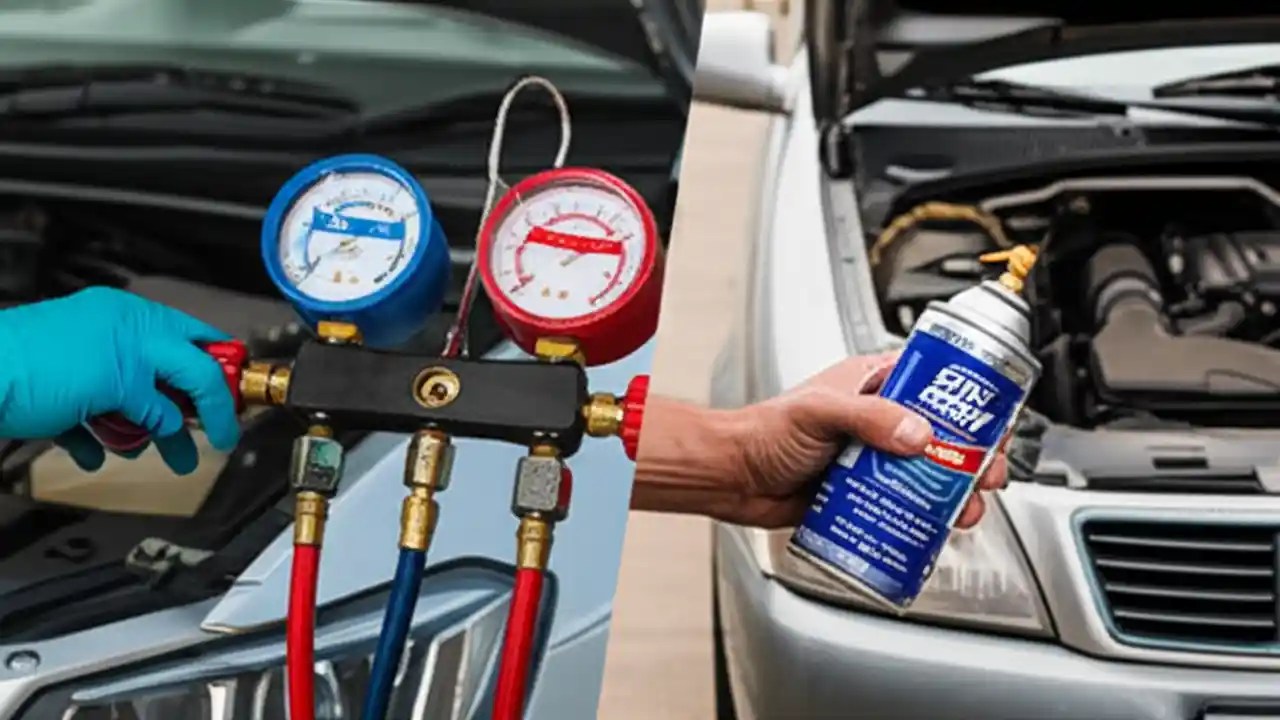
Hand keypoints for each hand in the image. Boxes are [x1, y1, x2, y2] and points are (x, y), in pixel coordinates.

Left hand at [0, 287, 240, 474]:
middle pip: (170, 374)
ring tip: (143, 454)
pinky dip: (99, 435)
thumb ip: (156, 407)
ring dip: (141, 429)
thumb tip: (176, 424)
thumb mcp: (117, 387)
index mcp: (137, 324)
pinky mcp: (58, 388)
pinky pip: (93, 413)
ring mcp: (84, 361)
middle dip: (186, 409)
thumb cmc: (36, 370)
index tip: (230, 428)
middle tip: (200, 435)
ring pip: (132, 398)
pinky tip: (95, 452)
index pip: (200, 358)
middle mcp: (115, 335)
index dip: (222, 394)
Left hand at [726, 352, 1008, 527]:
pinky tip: (935, 526)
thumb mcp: (820, 412)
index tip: (991, 422)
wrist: (733, 478)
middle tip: (987, 474)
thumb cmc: (763, 433)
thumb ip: (869, 419)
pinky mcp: (863, 495)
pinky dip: (925, 516)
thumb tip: (919, 434)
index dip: (968, 402)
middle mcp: (878, 421)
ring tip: (964, 508)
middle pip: (942, 435)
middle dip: (972, 456)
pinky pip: (904, 504)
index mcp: (871, 385)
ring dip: (954, 492)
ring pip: (928, 474)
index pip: (933, 384)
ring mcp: (872, 460)